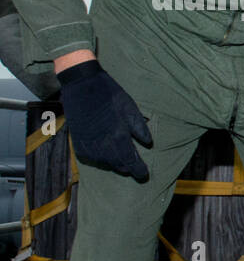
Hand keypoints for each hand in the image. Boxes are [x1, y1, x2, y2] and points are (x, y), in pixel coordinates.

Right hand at [57, 60, 151, 181]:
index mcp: (118, 136)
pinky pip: (91, 158)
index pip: (131, 161)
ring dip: (114, 163)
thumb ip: (139, 128)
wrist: (81, 84)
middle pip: (118, 165)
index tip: (144, 175)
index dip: (139, 170)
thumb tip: (148, 144)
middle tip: (135, 167)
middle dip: (128, 168)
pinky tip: (106, 154)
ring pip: (104, 163)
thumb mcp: (130, 108)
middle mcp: (102, 144)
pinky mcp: (77, 142)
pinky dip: (100, 159)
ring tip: (122, 160)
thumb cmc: (109, 95)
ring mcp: (88, 144)